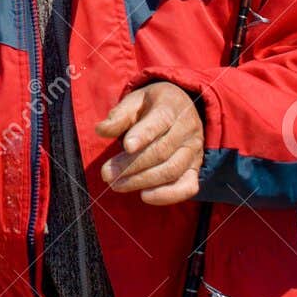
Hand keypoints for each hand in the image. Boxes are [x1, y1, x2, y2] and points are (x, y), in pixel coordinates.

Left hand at [94, 81, 203, 205]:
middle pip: (162, 151)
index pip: (160, 121)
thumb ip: (119, 116)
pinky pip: (187, 187)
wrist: (179, 110)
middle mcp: (188, 129)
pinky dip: (167, 195)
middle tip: (107, 173)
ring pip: (172, 170)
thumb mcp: (134, 101)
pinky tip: (145, 196)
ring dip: (142, 181)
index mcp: (171, 106)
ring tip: (117, 184)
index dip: (143, 135)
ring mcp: (194, 150)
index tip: (126, 146)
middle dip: (132, 165)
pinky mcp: (195, 169)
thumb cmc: (150, 107)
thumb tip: (101, 130)